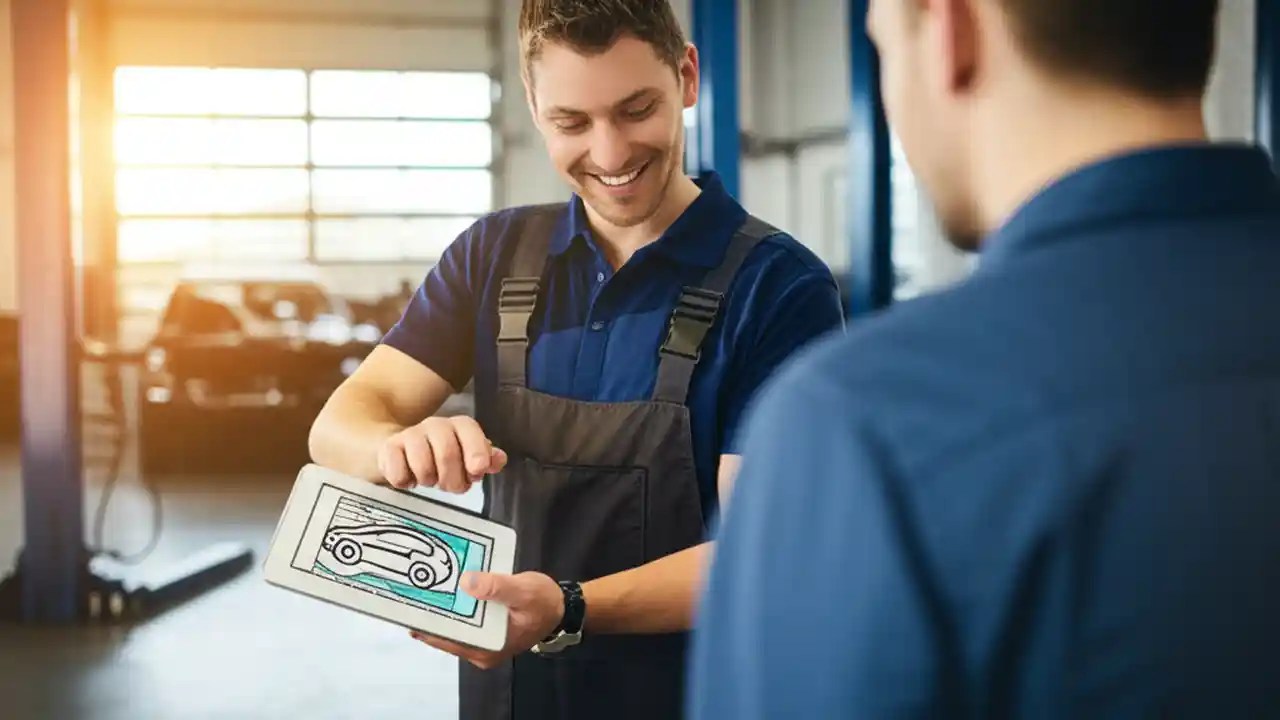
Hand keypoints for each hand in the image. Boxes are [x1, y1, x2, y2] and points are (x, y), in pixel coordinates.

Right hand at [378, 416, 507, 493]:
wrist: (403, 451)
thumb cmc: (442, 456)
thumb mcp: (468, 458)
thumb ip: (486, 459)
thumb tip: (498, 459)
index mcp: (459, 426)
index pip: (469, 431)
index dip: (476, 452)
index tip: (476, 471)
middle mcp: (436, 425)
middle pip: (447, 454)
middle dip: (452, 480)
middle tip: (451, 486)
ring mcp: (410, 435)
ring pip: (422, 465)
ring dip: (429, 481)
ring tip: (430, 479)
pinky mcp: (389, 448)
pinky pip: (398, 473)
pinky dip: (405, 482)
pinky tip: (409, 479)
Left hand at [409, 571, 562, 669]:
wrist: (561, 606)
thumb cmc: (544, 602)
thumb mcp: (524, 592)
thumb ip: (497, 587)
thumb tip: (467, 582)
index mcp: (487, 648)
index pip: (447, 639)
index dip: (426, 624)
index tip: (407, 608)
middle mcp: (480, 649)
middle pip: (446, 632)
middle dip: (430, 613)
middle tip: (410, 590)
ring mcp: (481, 640)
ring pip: (453, 624)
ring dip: (441, 606)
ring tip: (421, 585)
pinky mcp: (483, 627)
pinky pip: (462, 617)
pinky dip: (454, 603)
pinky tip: (444, 586)